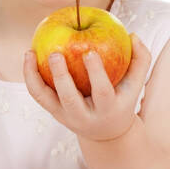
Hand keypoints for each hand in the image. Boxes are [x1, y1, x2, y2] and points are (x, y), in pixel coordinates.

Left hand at [22, 36, 152, 142]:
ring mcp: (65, 116)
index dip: (96, 74)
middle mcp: (84, 116)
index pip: (102, 93)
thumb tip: (132, 35)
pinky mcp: (53, 112)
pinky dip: (30, 76)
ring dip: (35, 76)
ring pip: (46, 99)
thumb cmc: (121, 100)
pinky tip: (29, 55)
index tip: (90, 52)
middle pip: (70, 99)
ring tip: (31, 53)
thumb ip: (140, 59)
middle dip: (61, 77)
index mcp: (107, 109)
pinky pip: (38, 94)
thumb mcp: (135, 85)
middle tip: (55, 53)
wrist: (105, 133)